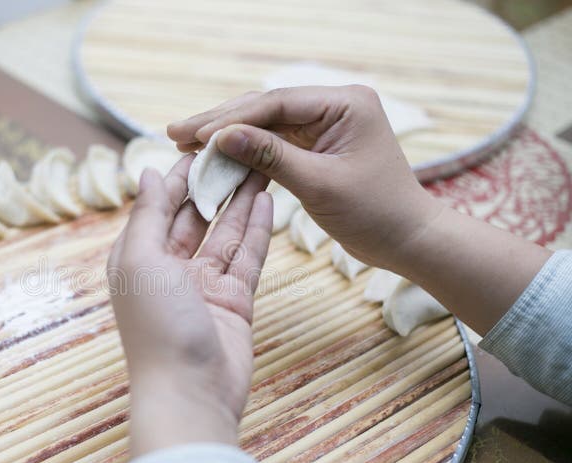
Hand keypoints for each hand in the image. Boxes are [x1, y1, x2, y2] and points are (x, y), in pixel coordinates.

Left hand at [107, 156, 271, 456]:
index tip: (202, 141)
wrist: (190, 393)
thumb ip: (147, 215)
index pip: (161, 205)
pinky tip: (269, 201)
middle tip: (241, 146)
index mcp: (138, 258)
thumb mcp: (142, 261)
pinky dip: (258, 231)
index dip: (180, 174)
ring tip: (263, 164)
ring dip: (241, 200)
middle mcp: (170, 268)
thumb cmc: (157, 327)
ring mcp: (204, 286)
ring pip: (226, 234)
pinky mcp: (234, 301)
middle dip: (216, 182)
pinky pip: (248, 258)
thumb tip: (145, 172)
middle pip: (196, 216)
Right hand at [167, 85, 442, 270]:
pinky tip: (216, 153)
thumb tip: (222, 136)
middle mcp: (335, 105)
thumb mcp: (319, 184)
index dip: (231, 119)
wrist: (407, 239)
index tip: (194, 135)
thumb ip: (270, 157)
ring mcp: (326, 123)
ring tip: (185, 141)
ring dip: (228, 134)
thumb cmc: (374, 213)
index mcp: (345, 103)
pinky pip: (275, 142)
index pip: (276, 105)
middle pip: (266, 108)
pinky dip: (246, 150)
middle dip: (221, 121)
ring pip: (266, 124)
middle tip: (176, 132)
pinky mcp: (319, 144)